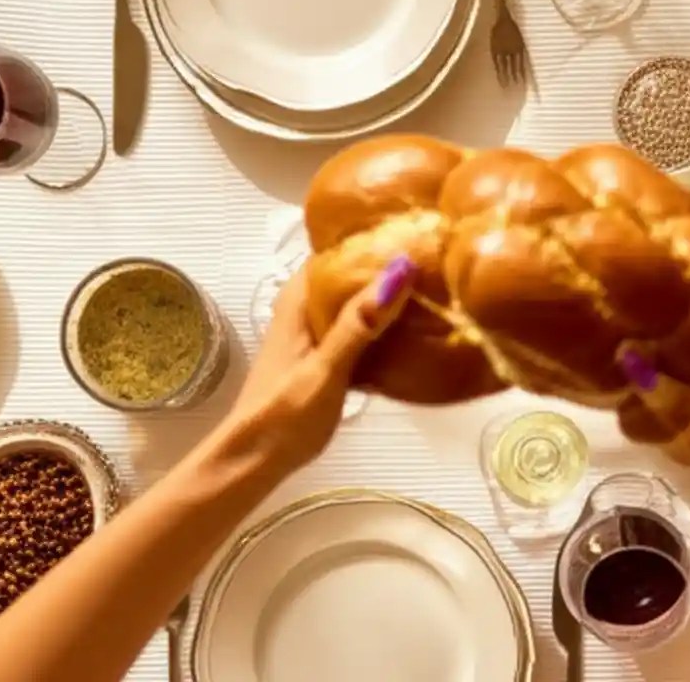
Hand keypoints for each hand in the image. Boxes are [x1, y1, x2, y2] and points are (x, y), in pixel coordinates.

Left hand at [229, 256, 414, 470]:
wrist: (254, 461)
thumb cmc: (284, 413)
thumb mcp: (326, 367)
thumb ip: (360, 322)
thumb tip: (400, 269)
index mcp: (299, 301)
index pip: (333, 251)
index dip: (367, 237)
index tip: (410, 228)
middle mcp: (306, 312)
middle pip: (348, 276)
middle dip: (385, 268)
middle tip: (434, 259)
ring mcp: (316, 337)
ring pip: (355, 305)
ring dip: (387, 299)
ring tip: (435, 289)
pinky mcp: (327, 362)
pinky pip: (360, 333)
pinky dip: (383, 329)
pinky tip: (414, 335)